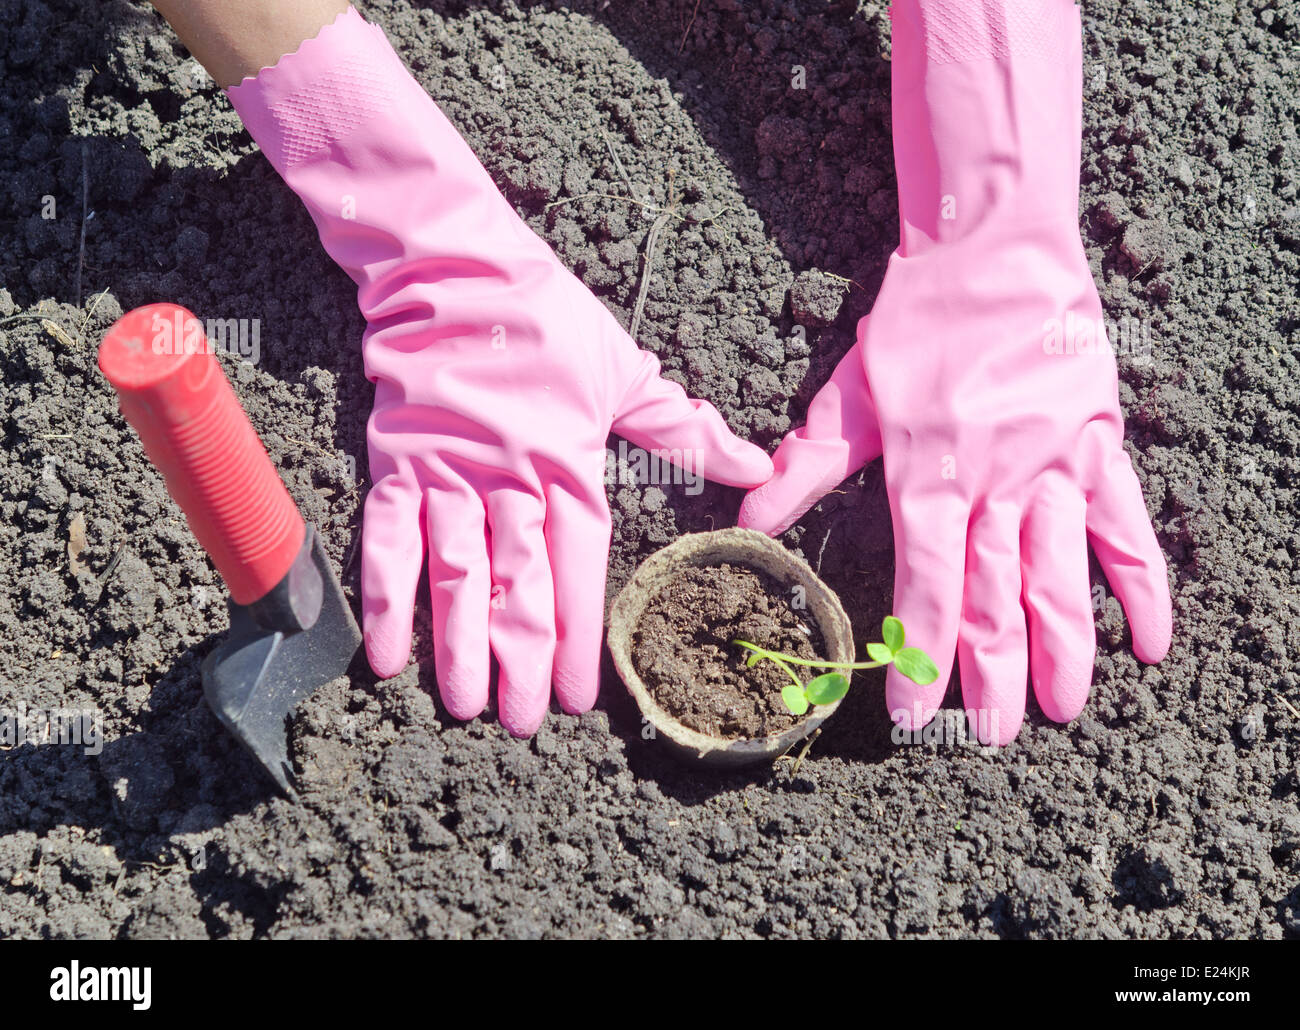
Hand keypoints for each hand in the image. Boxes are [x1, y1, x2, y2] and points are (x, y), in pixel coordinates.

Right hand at [228, 7, 771, 734]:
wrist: (452, 267)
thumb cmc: (545, 318)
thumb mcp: (624, 370)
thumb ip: (683, 429)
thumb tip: (756, 468)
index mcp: (571, 461)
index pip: (579, 565)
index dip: (579, 632)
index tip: (582, 693)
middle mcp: (511, 476)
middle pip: (518, 583)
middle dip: (522, 658)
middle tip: (523, 724)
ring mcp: (449, 472)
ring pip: (458, 572)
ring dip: (459, 643)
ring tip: (465, 706)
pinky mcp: (396, 460)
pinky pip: (387, 537)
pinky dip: (387, 595)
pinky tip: (387, 656)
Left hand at [740, 0, 1170, 743]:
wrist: (994, 248)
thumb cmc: (916, 321)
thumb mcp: (849, 393)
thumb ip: (804, 466)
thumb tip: (748, 521)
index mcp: (930, 471)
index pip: (927, 583)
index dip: (921, 653)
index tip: (916, 711)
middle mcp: (997, 480)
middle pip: (996, 595)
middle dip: (993, 673)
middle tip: (994, 736)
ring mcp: (1055, 466)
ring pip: (1063, 574)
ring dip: (1066, 648)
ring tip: (1065, 710)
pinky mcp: (1096, 446)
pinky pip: (1125, 525)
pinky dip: (1141, 585)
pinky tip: (1149, 641)